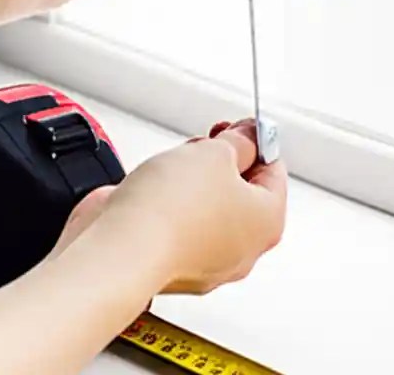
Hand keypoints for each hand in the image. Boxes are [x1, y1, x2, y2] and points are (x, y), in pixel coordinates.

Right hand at [54, 120, 286, 294]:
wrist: (120, 249)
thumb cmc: (172, 212)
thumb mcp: (217, 152)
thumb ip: (238, 141)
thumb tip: (246, 139)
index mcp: (267, 222)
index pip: (273, 171)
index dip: (254, 143)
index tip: (236, 129)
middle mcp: (242, 250)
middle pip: (239, 192)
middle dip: (220, 163)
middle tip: (203, 148)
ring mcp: (205, 261)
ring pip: (205, 207)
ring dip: (189, 183)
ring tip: (170, 171)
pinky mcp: (170, 263)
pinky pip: (174, 225)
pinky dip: (164, 207)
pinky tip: (150, 195)